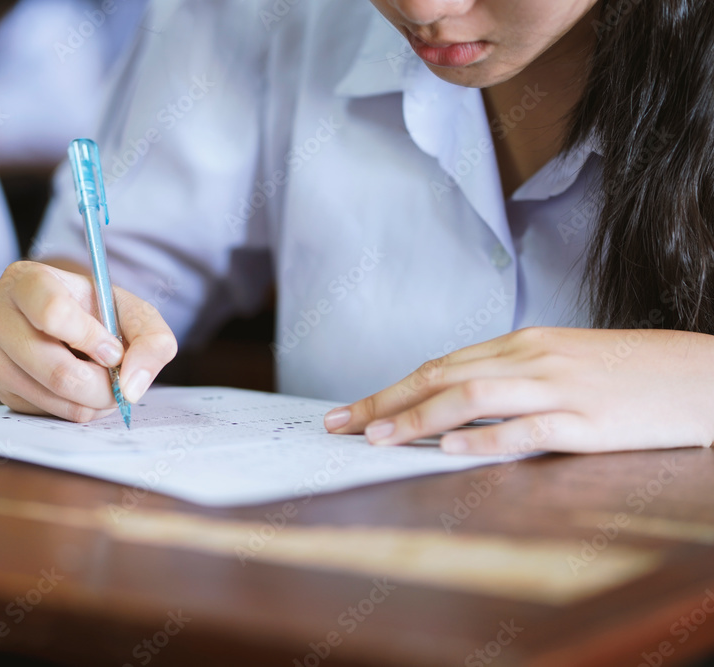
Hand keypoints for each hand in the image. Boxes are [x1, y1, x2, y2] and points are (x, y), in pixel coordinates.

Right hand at [0, 261, 177, 420]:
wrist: (69, 322)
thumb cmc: (98, 311)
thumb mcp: (133, 312)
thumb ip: (151, 340)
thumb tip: (132, 387)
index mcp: (26, 280)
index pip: (53, 314)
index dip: (92, 340)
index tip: (114, 349)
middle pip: (56, 370)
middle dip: (102, 385)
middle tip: (118, 378)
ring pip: (53, 397)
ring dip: (93, 400)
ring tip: (102, 379)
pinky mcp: (0, 389)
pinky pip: (47, 413)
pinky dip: (76, 408)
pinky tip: (80, 387)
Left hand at [323, 327, 713, 453]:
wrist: (703, 375)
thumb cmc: (630, 373)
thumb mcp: (563, 363)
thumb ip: (511, 377)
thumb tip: (457, 400)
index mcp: (522, 345)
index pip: (439, 366)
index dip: (390, 389)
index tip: (350, 411)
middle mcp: (531, 359)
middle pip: (441, 377)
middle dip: (384, 402)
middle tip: (339, 425)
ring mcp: (558, 387)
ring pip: (473, 395)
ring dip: (419, 418)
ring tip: (379, 438)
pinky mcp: (588, 420)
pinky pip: (527, 428)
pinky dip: (485, 438)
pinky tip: (451, 450)